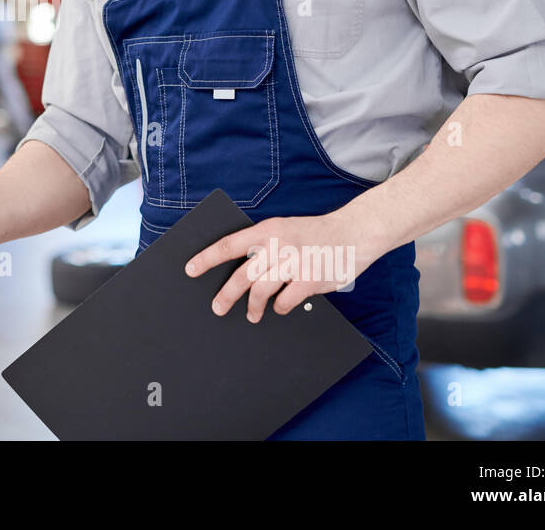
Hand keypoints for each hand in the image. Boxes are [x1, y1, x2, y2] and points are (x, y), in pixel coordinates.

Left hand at [183, 211, 379, 322]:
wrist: (354, 232)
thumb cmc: (315, 234)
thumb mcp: (285, 229)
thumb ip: (264, 247)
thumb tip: (241, 271)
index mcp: (267, 230)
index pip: (228, 245)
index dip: (207, 258)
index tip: (190, 269)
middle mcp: (278, 245)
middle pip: (241, 275)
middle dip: (226, 295)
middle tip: (217, 307)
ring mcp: (294, 263)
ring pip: (260, 291)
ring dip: (252, 307)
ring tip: (250, 315)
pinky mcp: (310, 279)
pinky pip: (285, 301)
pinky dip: (280, 308)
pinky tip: (280, 308)